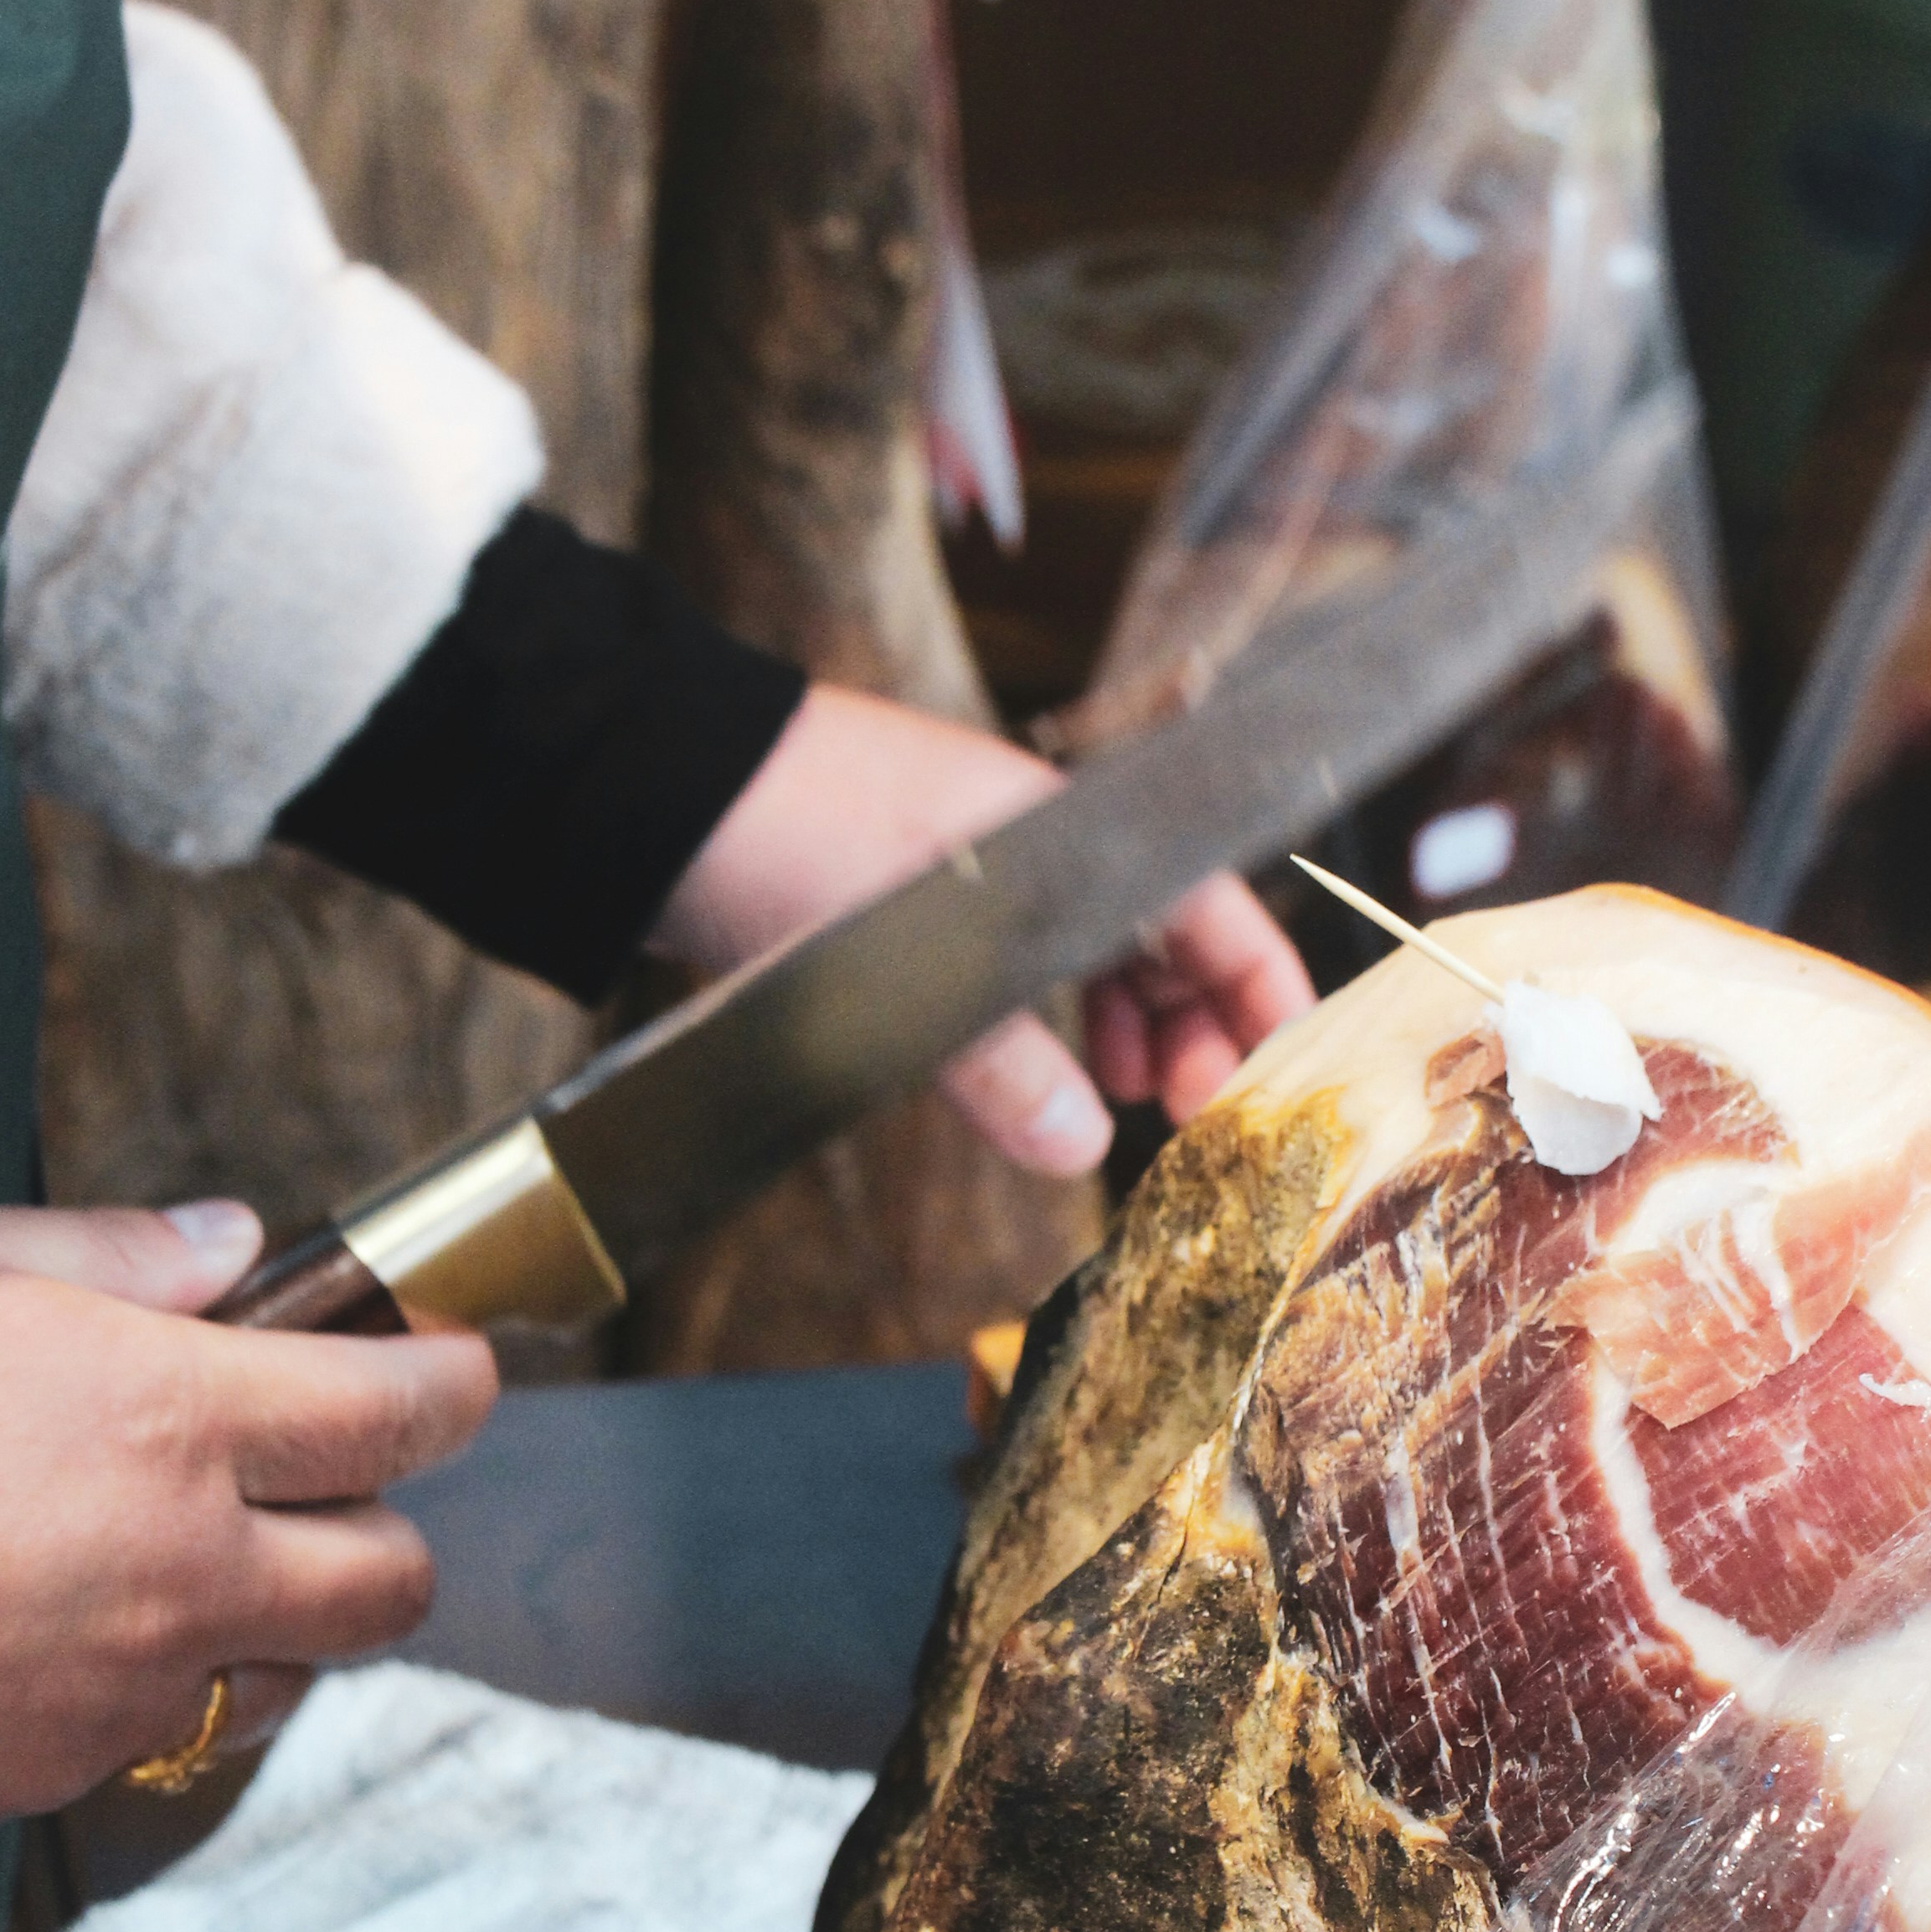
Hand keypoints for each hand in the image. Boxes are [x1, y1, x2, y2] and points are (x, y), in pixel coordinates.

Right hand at [0, 1201, 497, 1865]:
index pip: (401, 1410)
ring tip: (189, 1560)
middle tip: (334, 1477)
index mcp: (171, 1421)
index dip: (456, 1380)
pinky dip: (140, 1691)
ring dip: (277, 1624)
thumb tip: (224, 1246)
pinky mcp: (46, 1784)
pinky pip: (148, 1742)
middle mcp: (181, 1572)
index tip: (455, 1363)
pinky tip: (53, 1635)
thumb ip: (99, 1254)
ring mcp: (121, 1696)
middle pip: (393, 1581)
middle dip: (392, 1526)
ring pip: (285, 1677)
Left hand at [655, 684, 1313, 1176]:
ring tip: (1122, 1106)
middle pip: (1164, 937)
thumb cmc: (784, 829)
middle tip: (1191, 1115)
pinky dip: (1047, 1028)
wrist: (652, 784)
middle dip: (1194, 1027)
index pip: (1210, 901)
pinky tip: (1040, 1080)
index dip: (1258, 985)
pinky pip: (1020, 976)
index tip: (1278, 1068)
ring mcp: (979, 876)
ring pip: (1092, 960)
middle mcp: (1038, 846)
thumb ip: (1000, 1061)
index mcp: (1065, 826)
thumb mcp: (906, 963)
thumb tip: (1082, 1147)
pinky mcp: (918, 913)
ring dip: (1122, 1033)